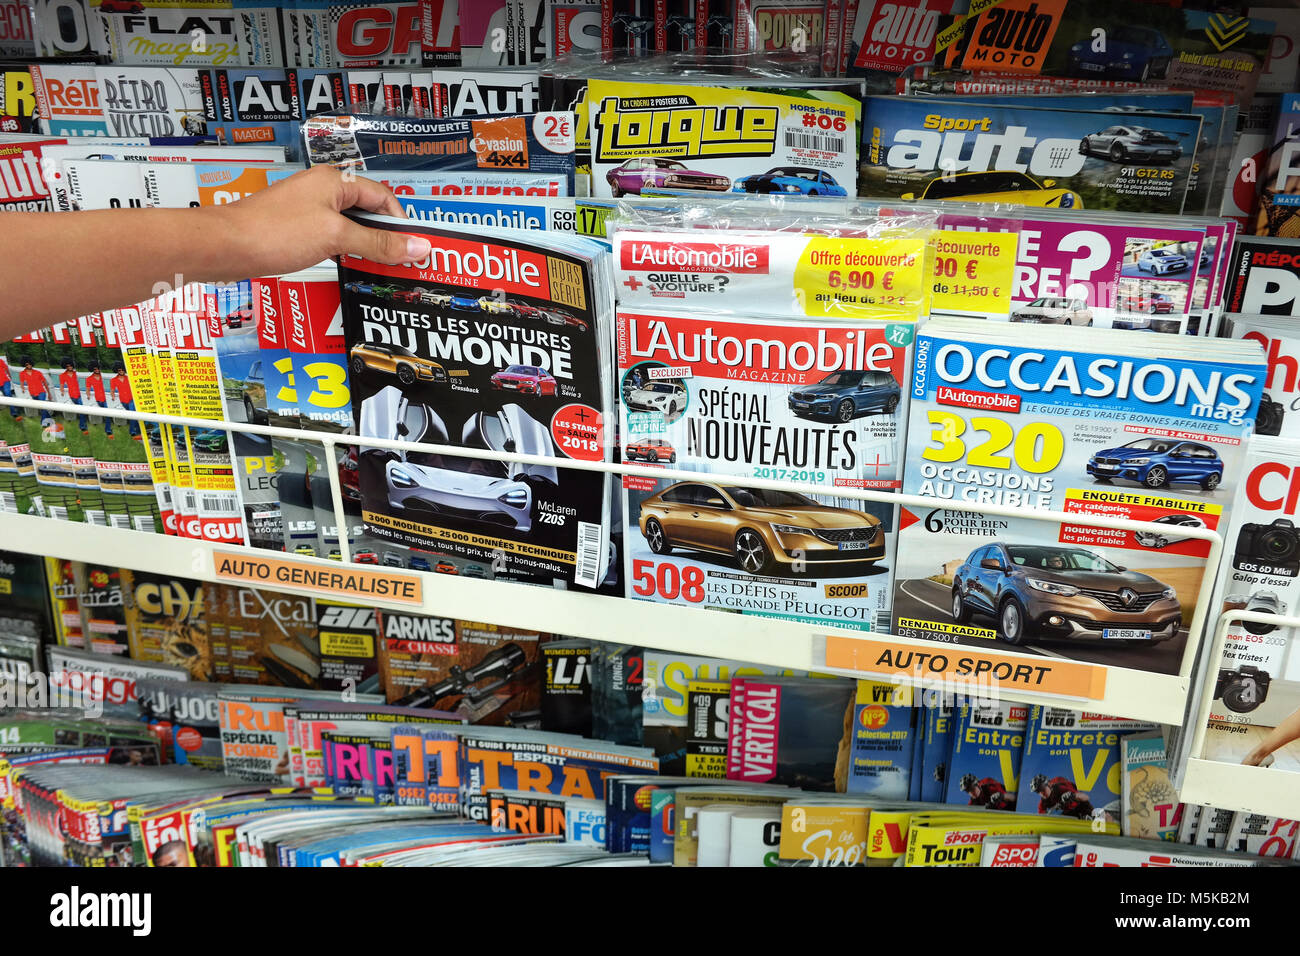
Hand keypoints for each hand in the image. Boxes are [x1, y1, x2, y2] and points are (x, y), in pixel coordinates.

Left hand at [212, 165, 432, 277]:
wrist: (225, 247)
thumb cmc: (272, 232)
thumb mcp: (336, 237)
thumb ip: (378, 243)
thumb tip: (417, 246)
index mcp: (335, 181)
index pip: (383, 197)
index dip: (401, 222)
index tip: (413, 247)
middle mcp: (322, 190)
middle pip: (368, 211)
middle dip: (385, 236)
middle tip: (400, 261)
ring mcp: (308, 209)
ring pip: (350, 226)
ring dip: (365, 246)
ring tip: (377, 267)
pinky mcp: (296, 228)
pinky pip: (332, 237)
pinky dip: (345, 251)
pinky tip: (347, 266)